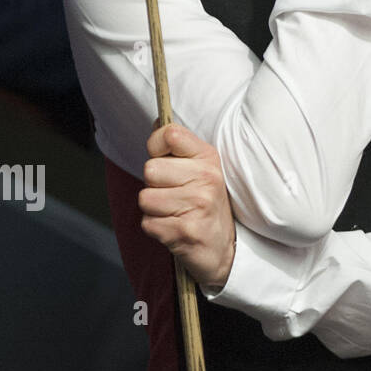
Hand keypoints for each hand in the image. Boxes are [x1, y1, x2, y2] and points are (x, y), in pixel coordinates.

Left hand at [139, 124, 236, 291]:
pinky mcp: (185, 231)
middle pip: (150, 170)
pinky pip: (147, 223)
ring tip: (175, 212)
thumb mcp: (202, 169)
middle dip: (155, 185)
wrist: (224, 248)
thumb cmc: (206, 204)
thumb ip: (178, 148)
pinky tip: (175, 228)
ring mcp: (197, 204)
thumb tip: (156, 122)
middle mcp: (206, 178)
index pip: (169, 135)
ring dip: (154, 209)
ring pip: (145, 198)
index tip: (165, 159)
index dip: (156, 146)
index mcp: (208, 158)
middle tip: (174, 194)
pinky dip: (156, 228)